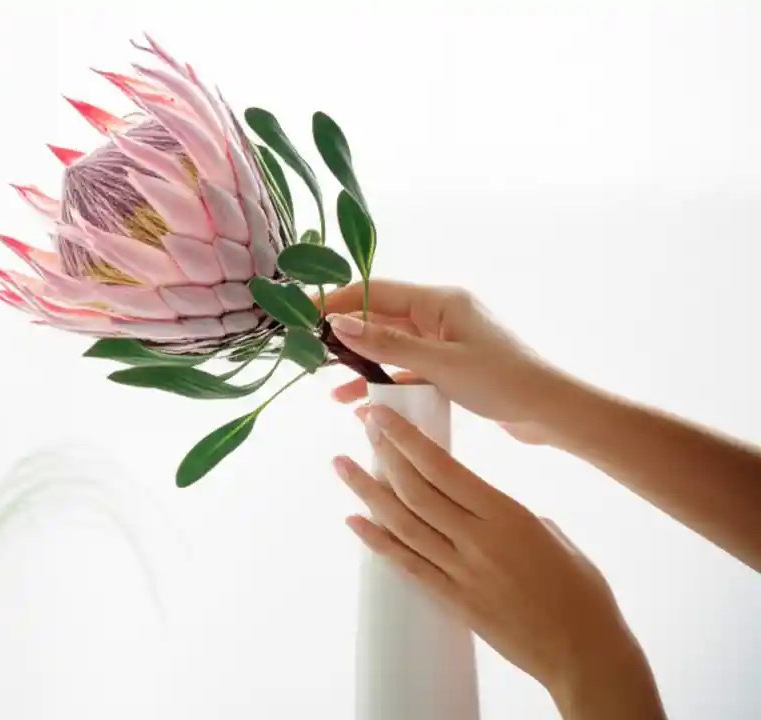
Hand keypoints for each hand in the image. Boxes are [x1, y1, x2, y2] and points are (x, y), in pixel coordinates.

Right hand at [322, 280, 573, 443]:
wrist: (551, 411)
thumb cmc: (501, 381)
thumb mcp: (439, 363)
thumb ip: (387, 344)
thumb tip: (339, 325)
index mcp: (441, 301)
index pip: (376, 292)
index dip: (338, 302)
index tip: (305, 316)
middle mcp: (441, 314)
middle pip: (381, 317)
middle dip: (346, 337)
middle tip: (310, 354)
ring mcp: (446, 340)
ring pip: (392, 346)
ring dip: (364, 366)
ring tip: (333, 391)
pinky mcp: (451, 365)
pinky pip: (408, 367)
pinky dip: (387, 382)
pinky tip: (365, 404)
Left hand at [336, 405, 664, 719]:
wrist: (587, 654)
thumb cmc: (582, 593)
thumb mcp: (551, 536)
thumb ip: (513, 516)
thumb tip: (486, 509)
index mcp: (508, 516)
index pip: (444, 467)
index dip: (407, 438)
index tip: (382, 414)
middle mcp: (479, 541)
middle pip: (416, 489)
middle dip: (384, 454)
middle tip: (361, 427)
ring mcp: (463, 573)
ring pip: (402, 524)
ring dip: (367, 492)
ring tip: (341, 466)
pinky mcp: (454, 602)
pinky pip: (406, 566)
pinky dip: (376, 542)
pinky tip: (354, 521)